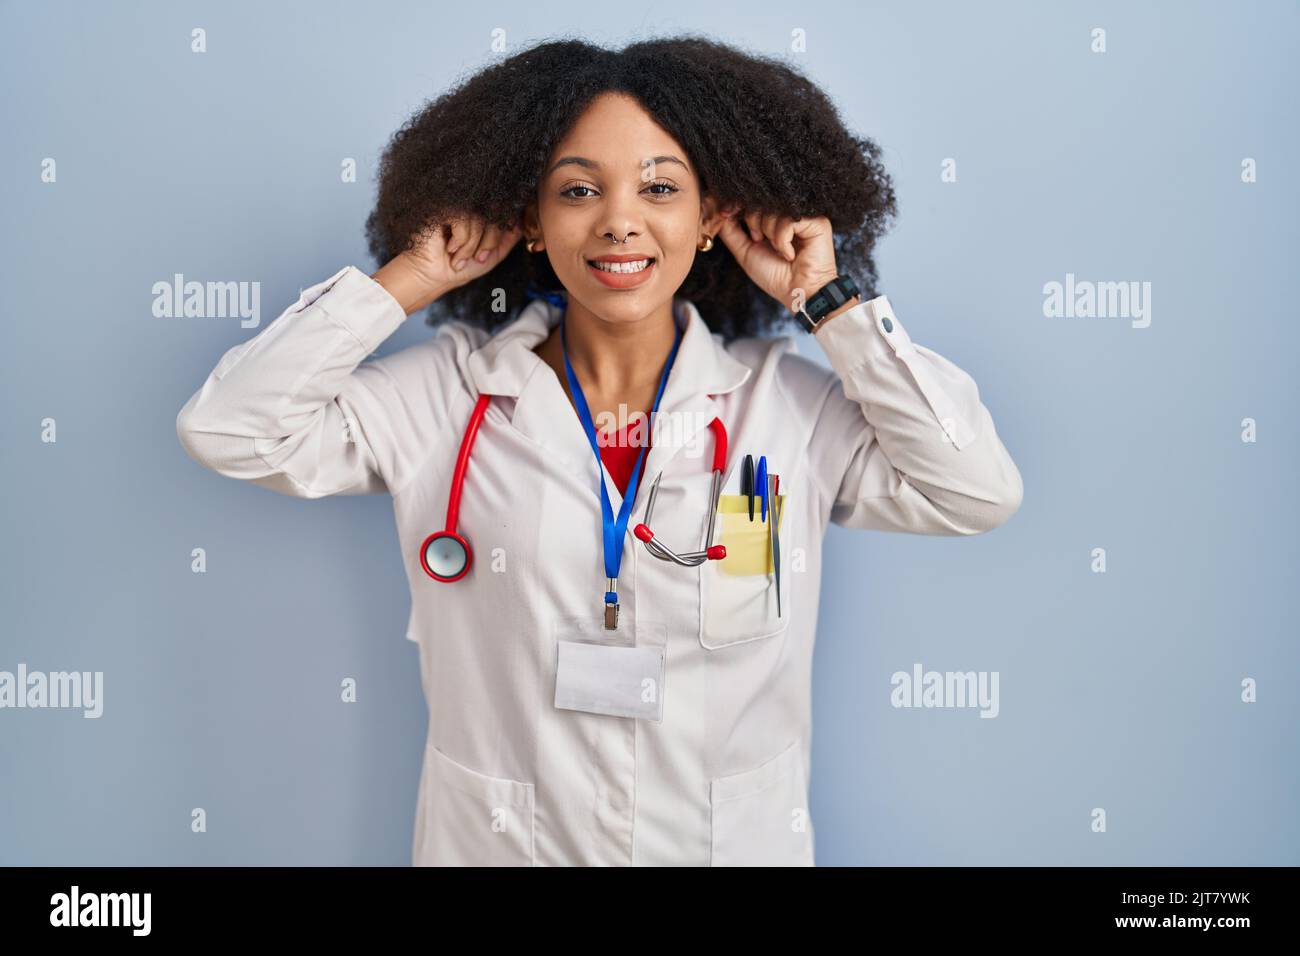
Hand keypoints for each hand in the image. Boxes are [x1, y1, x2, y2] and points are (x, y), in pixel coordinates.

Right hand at [372, 215, 521, 314]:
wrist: (433, 276)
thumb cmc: (458, 267)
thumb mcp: (491, 255)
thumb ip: (508, 239)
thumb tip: (523, 223)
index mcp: (480, 215)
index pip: (504, 212)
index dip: (505, 230)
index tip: (489, 253)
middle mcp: (469, 206)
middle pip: (495, 215)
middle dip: (489, 243)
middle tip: (477, 259)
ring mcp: (456, 205)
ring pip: (480, 218)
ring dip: (472, 246)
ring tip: (459, 258)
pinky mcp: (443, 207)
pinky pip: (464, 218)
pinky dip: (461, 240)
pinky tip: (449, 248)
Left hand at [715, 211, 839, 313]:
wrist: (798, 292)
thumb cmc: (775, 276)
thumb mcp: (744, 252)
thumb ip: (730, 231)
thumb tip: (716, 211)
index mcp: (773, 217)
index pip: (753, 199)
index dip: (736, 204)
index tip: (725, 212)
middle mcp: (789, 212)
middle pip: (761, 201)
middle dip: (753, 223)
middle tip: (759, 240)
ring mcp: (803, 215)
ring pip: (773, 210)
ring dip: (770, 235)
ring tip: (781, 251)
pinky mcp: (816, 221)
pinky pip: (788, 220)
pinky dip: (783, 240)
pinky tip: (791, 254)